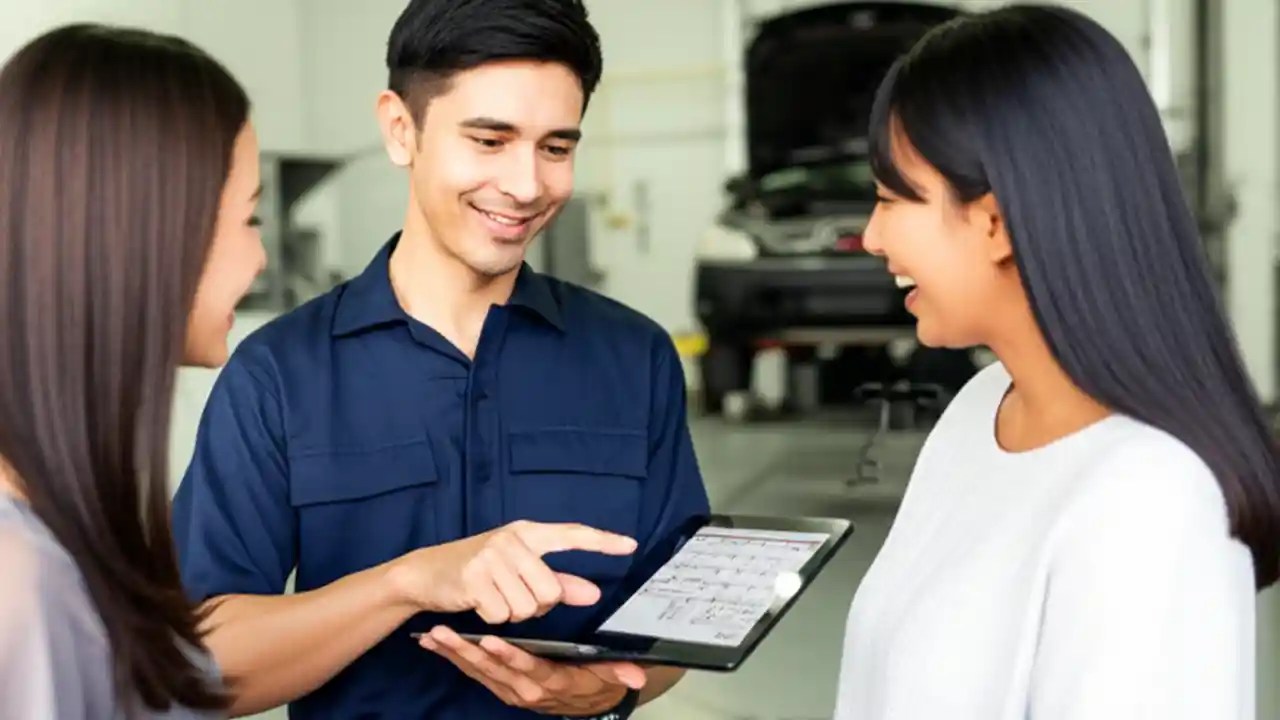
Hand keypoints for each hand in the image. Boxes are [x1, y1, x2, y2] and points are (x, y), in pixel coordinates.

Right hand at [387, 521, 637, 622]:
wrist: (426, 572)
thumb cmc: (480, 570)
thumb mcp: (519, 569)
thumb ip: (558, 581)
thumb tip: (593, 593)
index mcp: (528, 533)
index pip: (572, 535)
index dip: (602, 541)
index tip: (630, 545)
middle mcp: (512, 540)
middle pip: (550, 590)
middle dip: (537, 604)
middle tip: (514, 595)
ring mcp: (491, 557)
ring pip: (527, 607)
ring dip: (513, 613)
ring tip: (496, 597)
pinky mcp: (473, 579)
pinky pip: (502, 615)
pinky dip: (493, 617)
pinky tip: (480, 603)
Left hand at [419, 626, 645, 714]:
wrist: (578, 706)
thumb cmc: (589, 683)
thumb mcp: (604, 678)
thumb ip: (617, 673)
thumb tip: (637, 677)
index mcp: (548, 683)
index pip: (527, 669)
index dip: (509, 656)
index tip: (490, 639)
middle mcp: (523, 690)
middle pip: (492, 670)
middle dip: (466, 651)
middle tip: (443, 632)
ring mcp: (505, 689)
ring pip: (476, 671)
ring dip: (453, 653)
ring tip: (432, 635)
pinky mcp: (495, 685)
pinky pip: (470, 672)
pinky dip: (450, 657)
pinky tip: (430, 642)